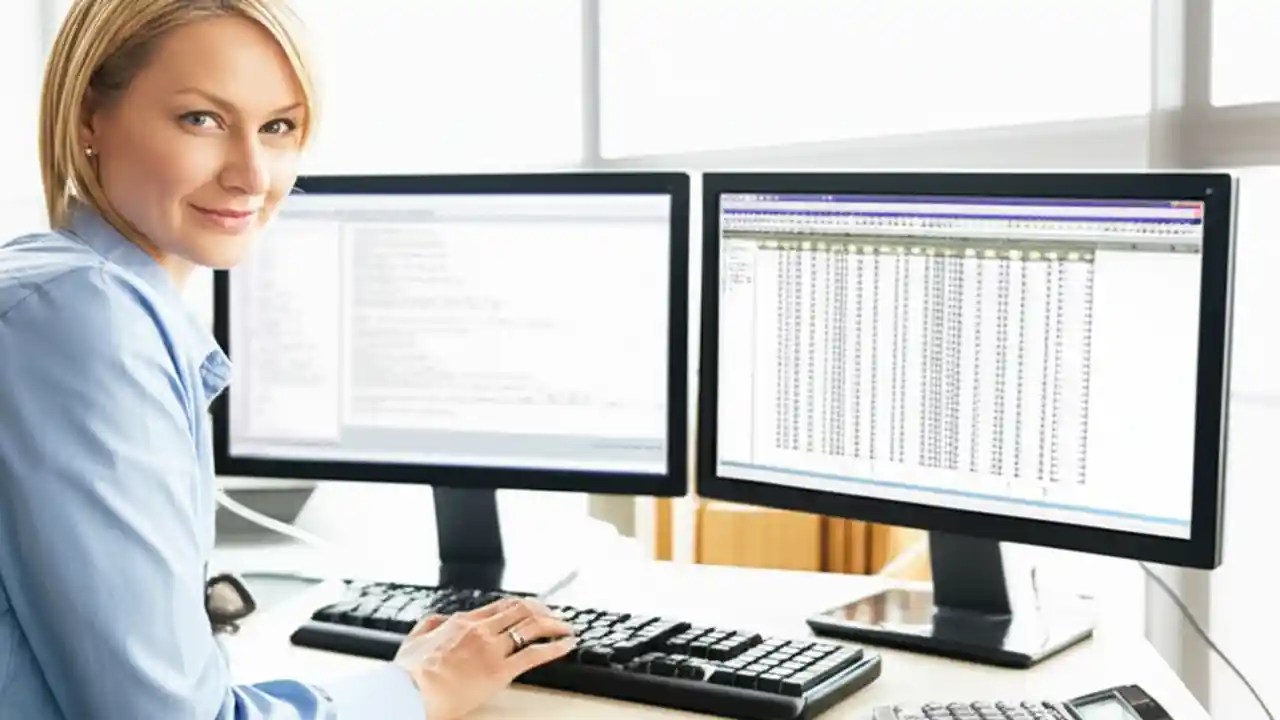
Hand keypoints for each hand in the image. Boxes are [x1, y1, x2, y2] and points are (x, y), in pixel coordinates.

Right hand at [393, 597, 575, 719]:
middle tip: (554, 616)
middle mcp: (481, 630)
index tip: (532, 607)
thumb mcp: (414, 639)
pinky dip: (555, 646)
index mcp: (462, 622)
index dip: (521, 605)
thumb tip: (440, 621)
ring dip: (554, 624)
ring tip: (566, 628)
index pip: (500, 606)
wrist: (410, 691)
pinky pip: (535, 653)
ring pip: (531, 626)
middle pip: (521, 610)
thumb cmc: (410, 673)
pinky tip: (566, 644)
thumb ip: (431, 625)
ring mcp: (492, 649)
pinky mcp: (500, 671)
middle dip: (542, 611)